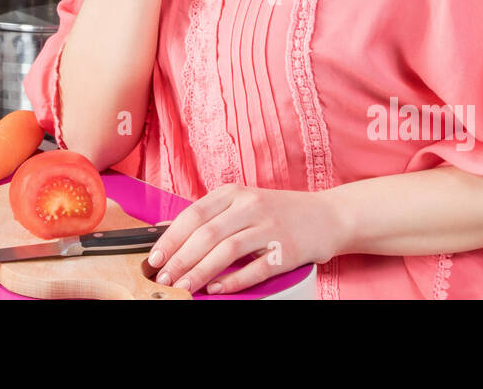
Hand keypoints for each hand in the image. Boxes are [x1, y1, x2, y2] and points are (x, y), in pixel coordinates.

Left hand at [146, 183, 341, 294]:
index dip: (170, 238)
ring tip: (184, 287)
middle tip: (163, 280)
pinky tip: (216, 289)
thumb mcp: (243, 203)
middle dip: (180, 260)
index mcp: (235, 192)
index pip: (193, 214)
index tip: (154, 259)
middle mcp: (250, 206)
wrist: (328, 215)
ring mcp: (269, 227)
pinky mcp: (286, 250)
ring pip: (226, 251)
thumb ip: (209, 215)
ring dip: (200, 272)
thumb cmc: (280, 211)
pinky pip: (254, 269)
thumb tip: (166, 231)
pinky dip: (232, 281)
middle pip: (206, 234)